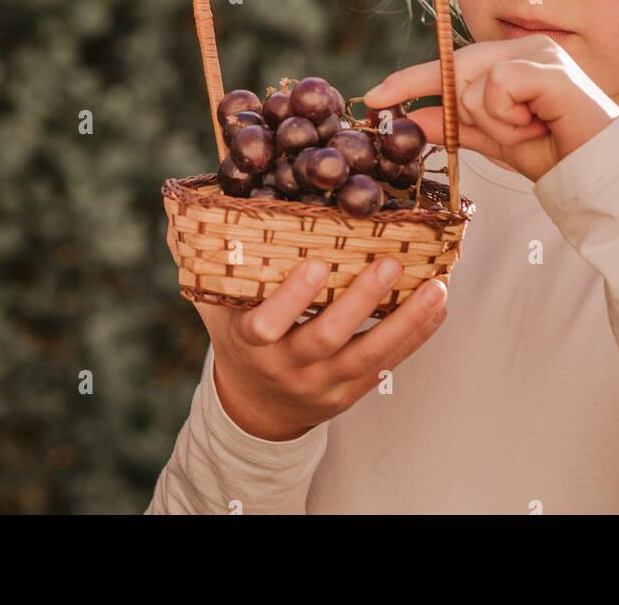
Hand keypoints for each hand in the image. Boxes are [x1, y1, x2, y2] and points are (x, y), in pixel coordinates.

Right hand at [191, 256, 448, 441]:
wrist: (257, 405)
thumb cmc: (238, 334)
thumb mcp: (213, 304)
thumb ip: (202, 261)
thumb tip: (180, 213)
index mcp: (252, 340)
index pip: (267, 325)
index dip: (292, 297)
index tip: (317, 264)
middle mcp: (289, 365)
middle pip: (327, 338)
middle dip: (361, 300)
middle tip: (390, 260)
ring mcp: (324, 382)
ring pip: (369, 355)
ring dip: (406, 320)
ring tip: (437, 286)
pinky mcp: (352, 391)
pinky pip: (390, 364)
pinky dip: (417, 335)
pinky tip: (439, 305)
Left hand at [362, 35, 618, 183]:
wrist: (597, 176)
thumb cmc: (555, 154)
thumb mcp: (494, 140)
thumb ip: (455, 125)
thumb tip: (409, 118)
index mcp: (515, 58)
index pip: (451, 64)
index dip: (411, 80)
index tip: (372, 97)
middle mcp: (528, 46)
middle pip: (458, 73)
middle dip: (473, 115)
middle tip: (518, 132)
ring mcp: (540, 53)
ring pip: (473, 84)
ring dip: (495, 122)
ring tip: (532, 130)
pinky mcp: (548, 68)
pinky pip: (496, 88)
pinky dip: (508, 117)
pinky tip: (537, 124)